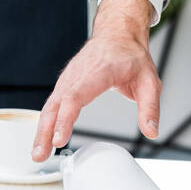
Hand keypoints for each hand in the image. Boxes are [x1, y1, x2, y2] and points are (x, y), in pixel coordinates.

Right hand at [31, 0, 158, 160]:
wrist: (118, 34)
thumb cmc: (131, 56)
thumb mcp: (149, 81)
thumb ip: (150, 108)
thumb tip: (152, 131)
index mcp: (98, 72)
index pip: (76, 97)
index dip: (65, 119)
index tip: (58, 139)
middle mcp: (77, 74)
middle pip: (56, 104)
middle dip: (45, 131)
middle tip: (39, 156)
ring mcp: (68, 78)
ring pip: (50, 105)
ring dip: (41, 130)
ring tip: (38, 155)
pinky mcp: (65, 83)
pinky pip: (52, 103)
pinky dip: (45, 122)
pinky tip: (42, 140)